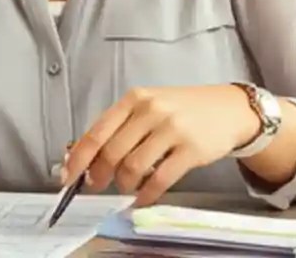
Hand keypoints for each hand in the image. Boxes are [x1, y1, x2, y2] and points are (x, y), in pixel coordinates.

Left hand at [63, 85, 259, 206]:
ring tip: (126, 188)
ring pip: (133, 168)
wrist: (228, 109)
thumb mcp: (148, 106)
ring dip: (124, 185)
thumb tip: (83, 155)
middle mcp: (151, 110)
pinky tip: (142, 197)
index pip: (97, 132)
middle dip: (99, 176)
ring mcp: (172, 129)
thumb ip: (119, 127)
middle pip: (112, 153)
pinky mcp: (191, 150)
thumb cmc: (182, 110)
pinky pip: (160, 180)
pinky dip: (146, 194)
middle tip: (97, 185)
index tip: (67, 176)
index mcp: (134, 99)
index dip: (78, 159)